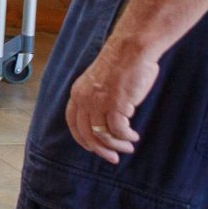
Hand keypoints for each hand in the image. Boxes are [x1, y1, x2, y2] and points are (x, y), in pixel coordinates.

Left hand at [66, 34, 159, 162]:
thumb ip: (98, 99)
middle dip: (101, 150)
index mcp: (77, 93)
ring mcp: (99, 102)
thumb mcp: (100, 83)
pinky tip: (134, 137)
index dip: (82, 139)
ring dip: (117, 145)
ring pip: (103, 135)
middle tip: (114, 158)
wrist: (131, 50)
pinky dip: (126, 137)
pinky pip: (119, 130)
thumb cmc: (121, 65)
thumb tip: (105, 122)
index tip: (94, 149)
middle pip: (87, 134)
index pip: (73, 123)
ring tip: (129, 146)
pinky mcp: (116, 104)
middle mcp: (84, 99)